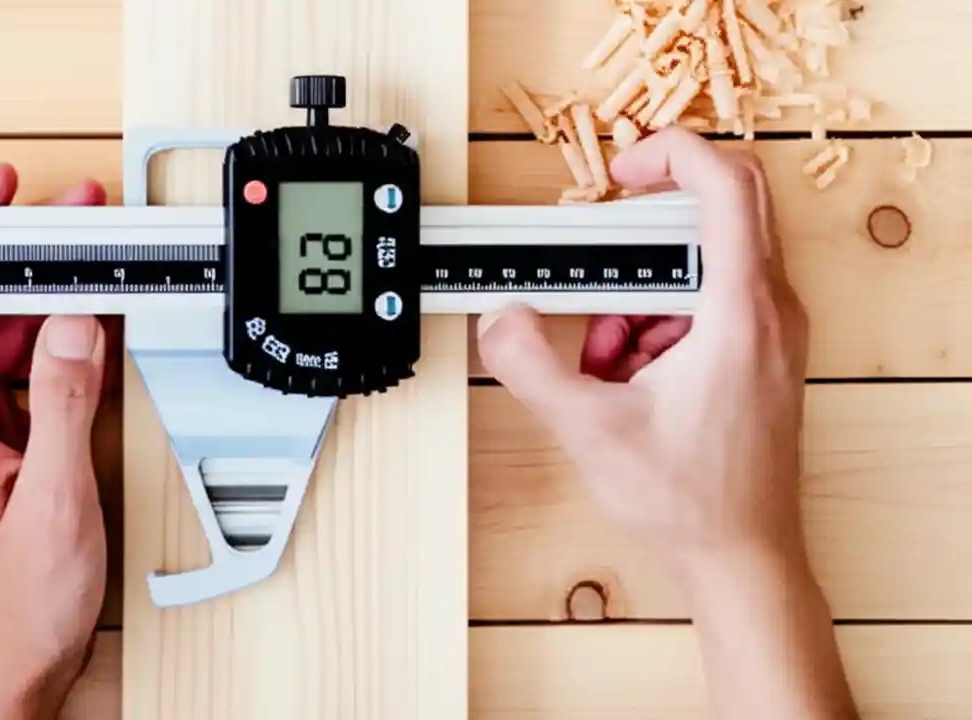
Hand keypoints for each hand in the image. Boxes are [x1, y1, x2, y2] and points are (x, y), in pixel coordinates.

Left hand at [0, 163, 115, 718]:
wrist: (18, 663)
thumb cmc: (19, 602)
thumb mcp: (53, 497)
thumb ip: (67, 404)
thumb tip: (78, 324)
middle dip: (16, 252)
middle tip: (64, 212)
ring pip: (7, 340)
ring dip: (48, 298)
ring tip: (92, 262)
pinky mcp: (16, 451)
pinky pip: (36, 377)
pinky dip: (68, 345)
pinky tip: (100, 330)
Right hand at [477, 128, 855, 717]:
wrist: (741, 558)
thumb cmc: (693, 501)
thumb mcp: (589, 429)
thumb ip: (528, 365)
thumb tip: (498, 319)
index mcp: (742, 311)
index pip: (726, 185)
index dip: (669, 154)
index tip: (624, 166)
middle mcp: (768, 312)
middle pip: (719, 214)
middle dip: (642, 232)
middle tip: (598, 254)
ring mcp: (767, 334)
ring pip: (700, 267)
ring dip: (639, 295)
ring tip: (607, 356)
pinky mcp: (755, 357)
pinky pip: (701, 308)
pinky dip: (654, 326)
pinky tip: (627, 379)